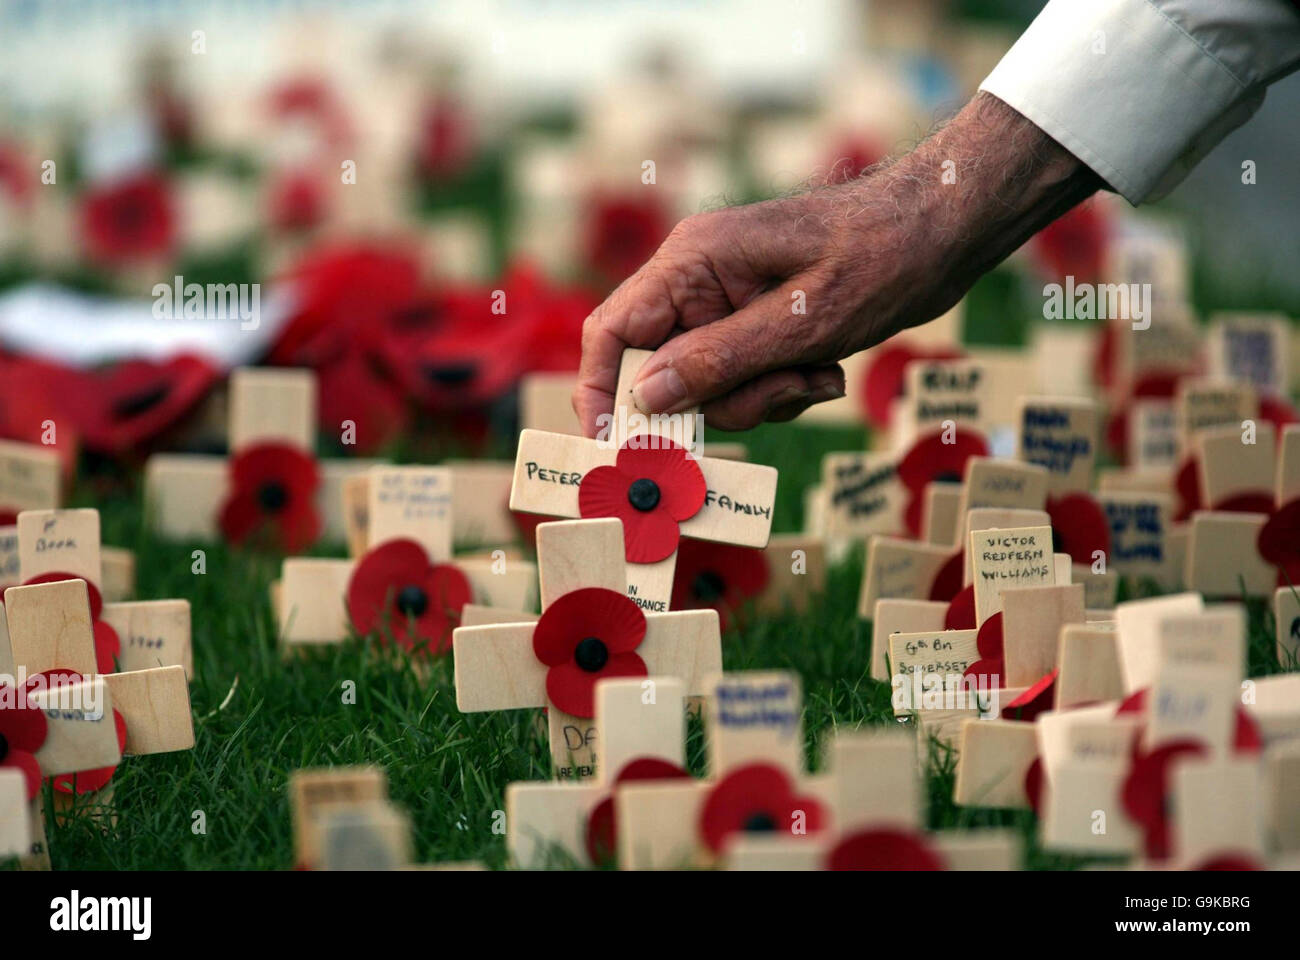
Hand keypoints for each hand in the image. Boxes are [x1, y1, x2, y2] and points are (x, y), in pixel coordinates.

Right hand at [573, 92, 1100, 435]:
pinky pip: (746, 382)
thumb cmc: (881, 254)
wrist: (947, 228)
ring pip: (711, 387)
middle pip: (666, 374)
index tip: (611, 443)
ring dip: (764, 398)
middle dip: (724, 400)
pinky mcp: (759, 325)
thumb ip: (720, 361)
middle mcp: (700, 283)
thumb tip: (644, 399)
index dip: (600, 389)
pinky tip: (826, 370)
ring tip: (817, 374)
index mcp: (693, 263)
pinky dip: (783, 390)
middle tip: (785, 389)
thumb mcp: (803, 321)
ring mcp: (729, 305)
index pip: (612, 331)